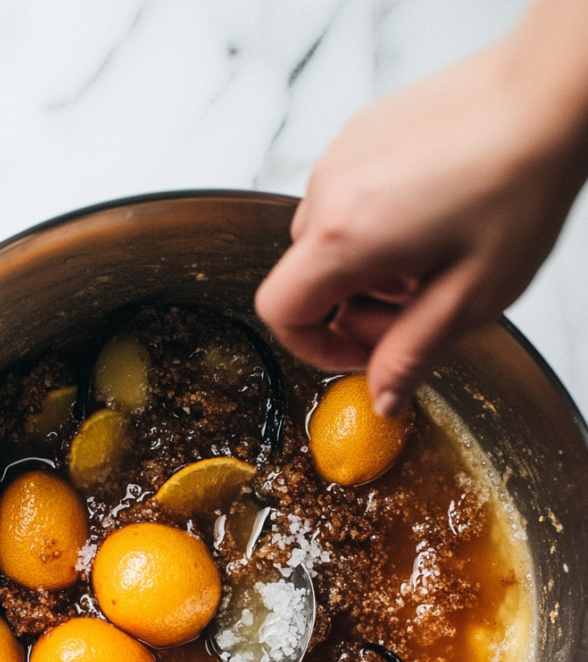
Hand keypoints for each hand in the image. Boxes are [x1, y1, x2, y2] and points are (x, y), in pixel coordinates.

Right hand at [255, 7, 587, 414]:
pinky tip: (434, 217)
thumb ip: (412, 356)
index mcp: (344, 238)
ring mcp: (342, 155)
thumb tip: (381, 398)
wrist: (548, 95)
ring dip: (370, 266)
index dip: (314, 348)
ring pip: (329, 239)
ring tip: (433, 257)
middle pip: (307, 278)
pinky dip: (378, 222)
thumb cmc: (519, 182)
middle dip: (357, 308)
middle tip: (419, 307)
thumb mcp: (470, 296)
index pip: (280, 313)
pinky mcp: (362, 133)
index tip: (360, 354)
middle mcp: (329, 191)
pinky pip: (349, 198)